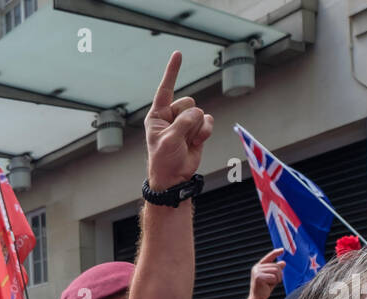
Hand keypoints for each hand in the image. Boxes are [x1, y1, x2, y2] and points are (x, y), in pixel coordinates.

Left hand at [144, 51, 213, 189]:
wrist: (174, 178)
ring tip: (187, 142)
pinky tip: (197, 141)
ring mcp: (185, 122)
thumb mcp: (168, 140)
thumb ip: (182, 123)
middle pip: (188, 102)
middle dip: (187, 119)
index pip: (165, 89)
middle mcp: (171, 116)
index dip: (172, 71)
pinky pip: (208, 121)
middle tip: (179, 136)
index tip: (178, 53)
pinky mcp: (197, 129)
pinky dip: (205, 131)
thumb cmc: (164, 160)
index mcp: (158, 115)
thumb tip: (198, 114)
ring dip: (196, 128)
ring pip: (199, 112)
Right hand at [249, 249, 285, 298]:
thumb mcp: (272, 277)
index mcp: (259, 266)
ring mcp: (257, 272)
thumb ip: (277, 270)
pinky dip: (274, 282)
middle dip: (279, 274)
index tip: (282, 250)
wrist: (258, 298)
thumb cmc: (264, 288)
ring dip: (277, 278)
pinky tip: (268, 285)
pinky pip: (273, 277)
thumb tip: (283, 262)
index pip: (269, 257)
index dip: (275, 253)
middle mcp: (257, 267)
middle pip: (276, 266)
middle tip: (275, 281)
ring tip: (271, 284)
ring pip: (276, 271)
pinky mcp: (259, 277)